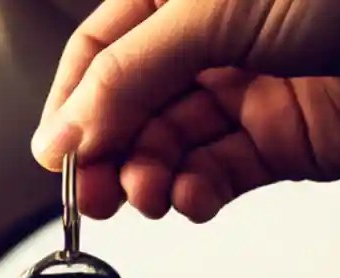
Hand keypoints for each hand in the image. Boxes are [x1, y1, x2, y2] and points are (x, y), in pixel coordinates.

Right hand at [32, 0, 339, 221]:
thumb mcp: (216, 11)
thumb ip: (131, 74)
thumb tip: (65, 132)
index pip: (101, 53)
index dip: (73, 106)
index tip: (57, 157)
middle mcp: (209, 41)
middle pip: (129, 107)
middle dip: (107, 152)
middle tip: (93, 193)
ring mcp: (246, 91)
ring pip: (169, 147)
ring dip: (148, 177)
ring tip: (147, 195)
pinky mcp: (282, 140)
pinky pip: (217, 174)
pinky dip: (196, 193)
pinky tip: (191, 196)